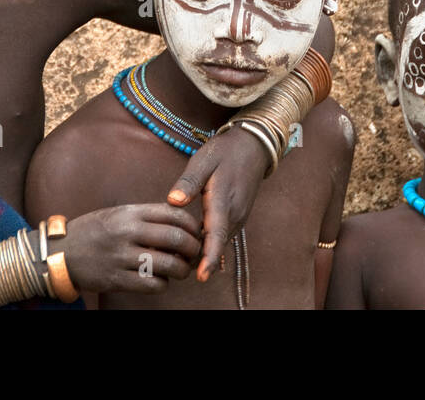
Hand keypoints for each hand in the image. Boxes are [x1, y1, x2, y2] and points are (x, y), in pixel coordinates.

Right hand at [60, 203, 201, 294]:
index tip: (196, 233)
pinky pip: (152, 284)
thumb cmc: (94, 231)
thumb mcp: (118, 213)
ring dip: (181, 269)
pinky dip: (162, 284)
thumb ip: (146, 216)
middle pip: (176, 239)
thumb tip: (182, 223)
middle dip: (193, 249)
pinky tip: (159, 280)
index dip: (192, 225)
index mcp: (130, 212)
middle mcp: (127, 232)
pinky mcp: (116, 279)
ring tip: (180, 269)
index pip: (174, 214)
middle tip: (194, 254)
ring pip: (168, 264)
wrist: (59, 252)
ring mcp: (121, 256)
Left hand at [167, 126, 267, 281]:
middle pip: (215, 244)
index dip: (209, 257)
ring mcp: (238, 216)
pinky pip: (222, 234)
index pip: (217, 235)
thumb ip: (188, 181)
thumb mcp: (203, 160)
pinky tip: (191, 241)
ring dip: (202, 251)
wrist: (253, 147)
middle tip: (171, 263)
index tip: (202, 276)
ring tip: (176, 256)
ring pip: (219, 241)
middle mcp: (234, 213)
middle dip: (197, 259)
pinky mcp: (238, 216)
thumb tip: (173, 201)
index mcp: (223, 200)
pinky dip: (208, 241)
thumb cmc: (225, 152)